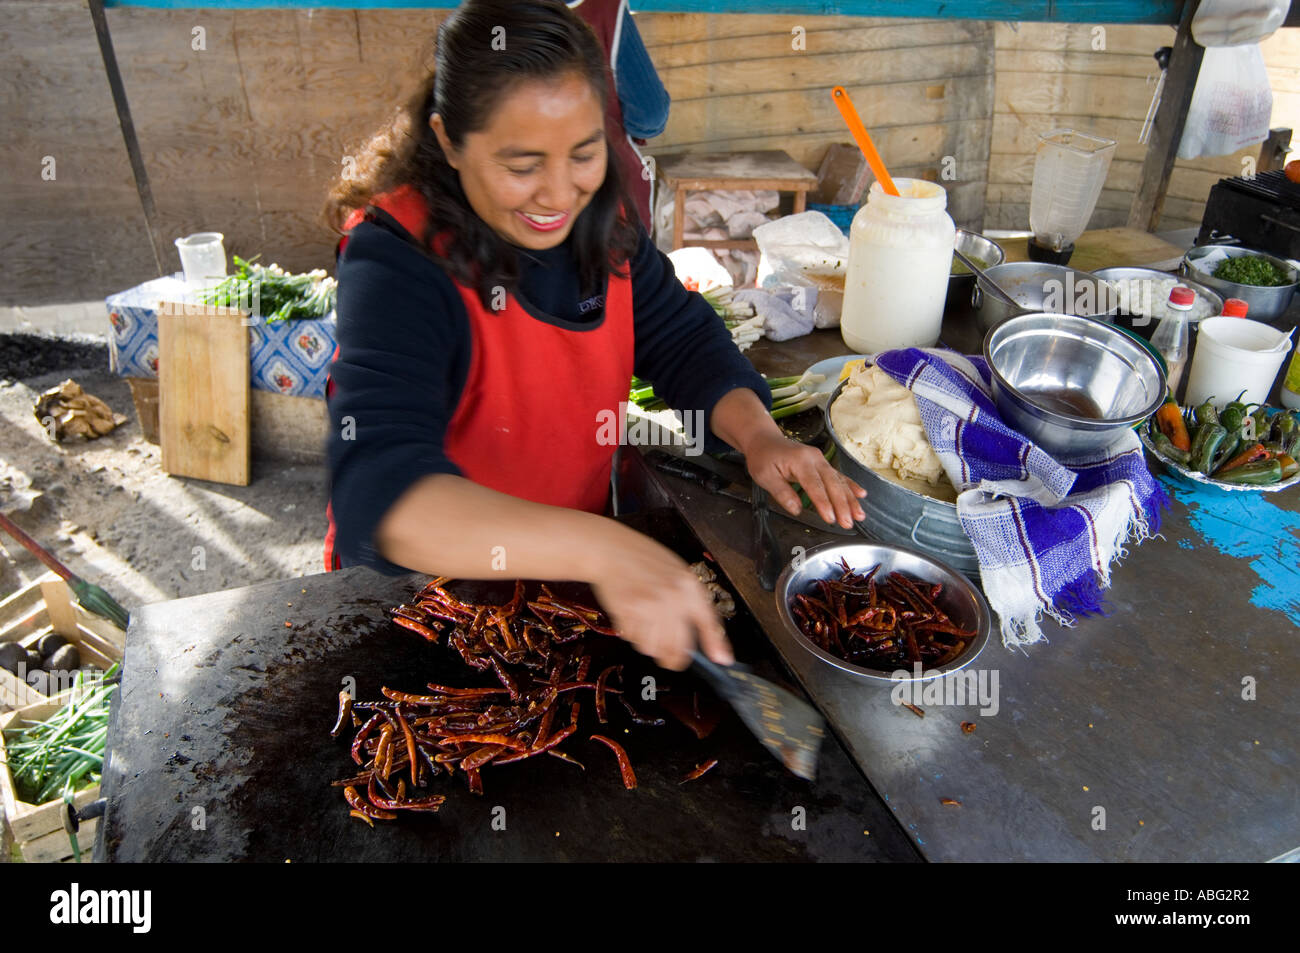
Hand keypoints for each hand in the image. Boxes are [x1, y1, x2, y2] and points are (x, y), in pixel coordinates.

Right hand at [587, 527, 733, 671]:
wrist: (612, 550)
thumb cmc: (645, 560)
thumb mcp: (677, 573)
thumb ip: (692, 601)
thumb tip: (702, 631)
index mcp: (688, 586)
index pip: (708, 622)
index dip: (716, 645)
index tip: (722, 660)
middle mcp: (671, 598)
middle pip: (677, 648)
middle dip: (673, 657)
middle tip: (670, 656)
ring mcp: (648, 607)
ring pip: (652, 648)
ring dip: (649, 643)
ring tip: (646, 624)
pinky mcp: (627, 612)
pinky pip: (633, 639)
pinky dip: (633, 634)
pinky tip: (633, 615)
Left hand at [744, 432, 866, 529]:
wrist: (765, 440)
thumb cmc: (763, 458)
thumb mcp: (765, 476)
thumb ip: (782, 492)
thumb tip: (796, 509)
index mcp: (800, 461)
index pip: (814, 485)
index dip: (823, 503)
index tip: (830, 518)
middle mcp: (814, 459)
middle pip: (832, 484)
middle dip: (842, 505)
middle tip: (848, 523)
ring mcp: (820, 460)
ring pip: (839, 481)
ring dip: (850, 499)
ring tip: (860, 515)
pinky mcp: (822, 464)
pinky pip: (839, 476)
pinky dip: (851, 486)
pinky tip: (861, 494)